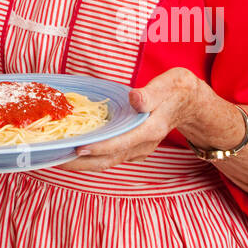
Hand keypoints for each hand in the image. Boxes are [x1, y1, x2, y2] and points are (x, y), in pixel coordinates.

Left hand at [60, 67, 200, 172]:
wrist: (190, 103)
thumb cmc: (177, 90)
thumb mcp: (169, 84)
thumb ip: (151, 93)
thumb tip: (134, 99)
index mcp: (151, 129)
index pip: (121, 143)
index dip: (100, 147)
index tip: (78, 149)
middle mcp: (144, 144)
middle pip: (110, 159)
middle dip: (82, 163)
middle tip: (57, 159)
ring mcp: (139, 148)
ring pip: (108, 160)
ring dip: (84, 162)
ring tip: (59, 157)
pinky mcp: (133, 146)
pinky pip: (110, 155)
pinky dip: (92, 156)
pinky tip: (75, 150)